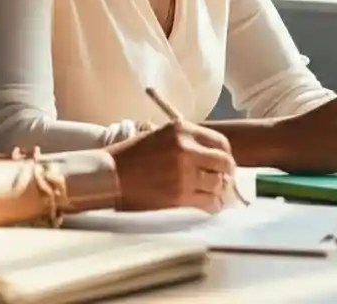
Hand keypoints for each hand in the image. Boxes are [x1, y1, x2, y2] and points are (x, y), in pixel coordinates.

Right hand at [106, 121, 235, 212]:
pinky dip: (212, 206)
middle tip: (223, 182)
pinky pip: (208, 202)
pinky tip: (209, 206)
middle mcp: (187, 148)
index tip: (224, 165)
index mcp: (183, 129)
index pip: (221, 142)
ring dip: (219, 191)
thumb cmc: (131, 156)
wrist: (109, 175)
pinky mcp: (179, 195)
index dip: (226, 156)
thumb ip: (187, 142)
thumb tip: (212, 158)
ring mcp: (184, 172)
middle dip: (226, 174)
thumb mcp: (161, 137)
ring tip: (213, 194)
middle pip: (224, 163)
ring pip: (218, 184)